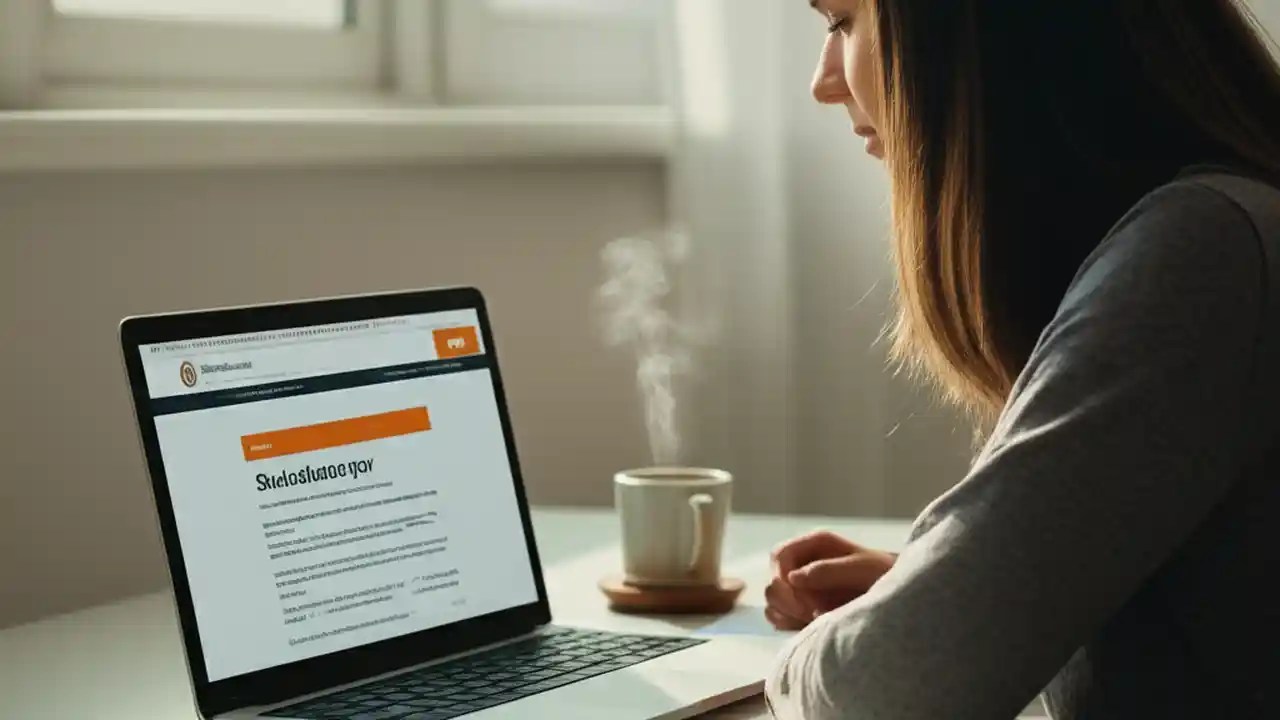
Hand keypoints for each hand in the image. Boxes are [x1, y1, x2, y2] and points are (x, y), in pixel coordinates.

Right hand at [764, 530, 895, 629]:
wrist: (901, 598)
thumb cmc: (886, 576)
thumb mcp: (863, 569)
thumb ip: (829, 570)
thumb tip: (793, 578)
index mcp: (815, 545)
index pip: (779, 556)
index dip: (784, 578)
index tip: (805, 601)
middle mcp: (803, 563)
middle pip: (772, 581)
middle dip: (788, 601)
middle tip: (815, 614)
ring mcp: (800, 587)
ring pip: (773, 602)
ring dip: (788, 614)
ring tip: (818, 619)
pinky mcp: (801, 607)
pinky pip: (779, 617)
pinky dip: (789, 623)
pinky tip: (813, 624)